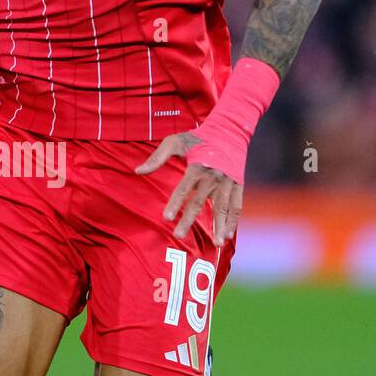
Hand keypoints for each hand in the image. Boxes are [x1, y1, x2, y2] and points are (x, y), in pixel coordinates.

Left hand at [135, 131, 243, 246]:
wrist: (229, 130)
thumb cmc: (198, 138)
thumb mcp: (175, 141)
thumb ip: (157, 157)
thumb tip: (137, 171)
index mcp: (197, 166)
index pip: (184, 188)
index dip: (175, 203)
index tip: (166, 218)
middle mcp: (213, 176)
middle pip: (200, 202)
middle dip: (189, 220)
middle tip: (179, 236)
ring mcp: (227, 182)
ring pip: (223, 208)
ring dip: (219, 226)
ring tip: (216, 244)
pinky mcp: (238, 185)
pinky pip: (236, 206)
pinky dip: (233, 221)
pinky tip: (227, 236)